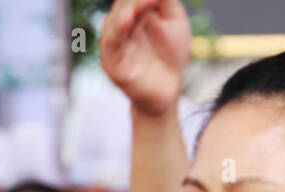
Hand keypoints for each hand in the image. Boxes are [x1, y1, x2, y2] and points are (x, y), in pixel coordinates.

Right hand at [99, 0, 192, 117]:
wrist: (169, 89)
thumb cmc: (171, 54)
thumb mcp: (174, 19)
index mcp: (133, 14)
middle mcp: (119, 27)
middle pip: (122, 5)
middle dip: (136, 1)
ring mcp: (114, 45)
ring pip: (113, 22)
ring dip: (126, 10)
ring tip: (140, 5)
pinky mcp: (112, 63)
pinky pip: (110, 44)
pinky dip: (117, 30)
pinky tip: (127, 19)